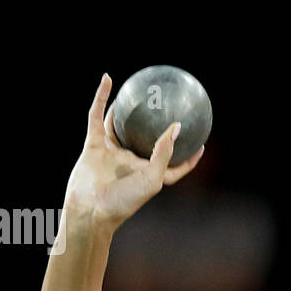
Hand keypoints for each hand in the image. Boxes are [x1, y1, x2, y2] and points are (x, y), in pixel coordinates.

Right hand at [64, 74, 204, 229]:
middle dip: (156, 127)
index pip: (173, 166)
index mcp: (148, 174)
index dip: (188, 157)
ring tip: (137, 89)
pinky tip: (108, 79)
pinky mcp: (94, 144)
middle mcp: (131, 163)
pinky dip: (101, 97)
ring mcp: (112, 153)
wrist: (90, 210)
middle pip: (147, 141)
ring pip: (121, 126)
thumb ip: (165, 152)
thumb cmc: (125, 201)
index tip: (200, 142)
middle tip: (169, 106)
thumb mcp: (153, 178)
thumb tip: (177, 126)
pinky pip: (98, 116)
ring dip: (127, 109)